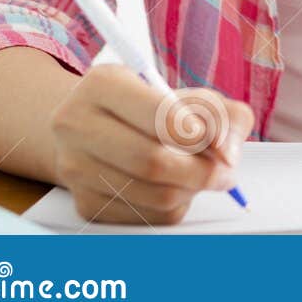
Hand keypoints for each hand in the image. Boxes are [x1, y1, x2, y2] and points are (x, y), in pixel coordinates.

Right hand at [48, 64, 252, 225]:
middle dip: (202, 172)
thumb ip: (222, 114)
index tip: (214, 142)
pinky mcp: (84, 203)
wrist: (99, 129)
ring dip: (191, 191)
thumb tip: (227, 154)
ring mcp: (74, 167)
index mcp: (103, 84)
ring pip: (152, 195)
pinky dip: (173, 207)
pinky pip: (145, 217)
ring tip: (201, 176)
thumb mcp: (188, 95)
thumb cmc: (153, 109)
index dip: (196, 133)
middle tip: (225, 172)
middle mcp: (76, 124)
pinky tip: (175, 187)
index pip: (159, 115)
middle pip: (152, 162)